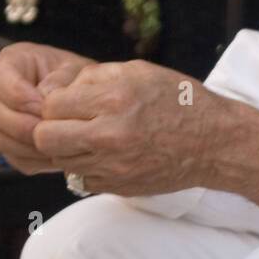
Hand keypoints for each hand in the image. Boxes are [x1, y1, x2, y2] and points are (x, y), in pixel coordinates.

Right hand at [0, 42, 97, 174]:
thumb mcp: (75, 68)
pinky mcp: (8, 142)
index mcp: (8, 63)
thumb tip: (46, 95)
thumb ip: (62, 78)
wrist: (82, 97)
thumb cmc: (75, 77)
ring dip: (27, 145)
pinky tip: (56, 155)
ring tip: (56, 144)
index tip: (45, 107)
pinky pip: (12, 157)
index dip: (21, 96)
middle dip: (23, 125)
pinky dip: (34, 160)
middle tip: (52, 130)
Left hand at [32, 59, 213, 195]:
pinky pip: (80, 178)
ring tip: (90, 136)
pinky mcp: (117, 186)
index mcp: (113, 100)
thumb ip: (94, 77)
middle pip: (44, 137)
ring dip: (67, 147)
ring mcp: (112, 166)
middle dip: (50, 127)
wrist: (213, 143)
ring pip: (59, 160)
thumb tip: (57, 89)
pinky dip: (86, 166)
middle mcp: (109, 135)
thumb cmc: (178, 100)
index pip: (50, 105)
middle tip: (70, 122)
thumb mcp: (139, 71)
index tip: (68, 102)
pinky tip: (105, 154)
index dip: (54, 102)